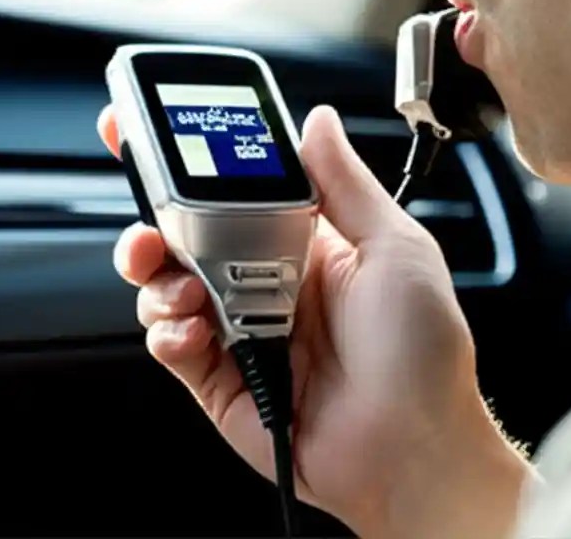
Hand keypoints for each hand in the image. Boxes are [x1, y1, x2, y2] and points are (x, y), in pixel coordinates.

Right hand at [98, 104, 531, 537]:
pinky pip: (172, 348)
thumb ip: (343, 183)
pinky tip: (191, 331)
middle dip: (152, 219)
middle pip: (186, 239)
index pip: (234, 192)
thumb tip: (317, 122)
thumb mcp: (394, 247)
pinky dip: (167, 333)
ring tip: (180, 286)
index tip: (148, 131)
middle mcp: (267, 286)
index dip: (190, 164)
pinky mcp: (223, 384)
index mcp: (305, 246)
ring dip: (156, 278)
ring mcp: (243, 335)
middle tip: (146, 214)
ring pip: (168, 290)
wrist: (415, 447)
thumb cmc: (424, 353)